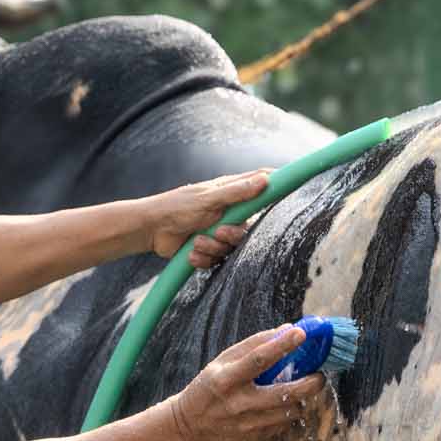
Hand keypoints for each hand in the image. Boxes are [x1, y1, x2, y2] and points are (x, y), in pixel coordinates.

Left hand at [146, 169, 271, 267]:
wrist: (151, 230)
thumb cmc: (176, 207)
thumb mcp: (208, 199)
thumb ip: (237, 192)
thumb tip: (265, 179)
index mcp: (229, 193)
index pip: (259, 184)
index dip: (275, 184)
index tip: (289, 187)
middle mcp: (227, 212)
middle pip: (247, 229)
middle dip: (232, 235)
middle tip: (218, 232)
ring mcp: (217, 231)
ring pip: (231, 247)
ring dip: (213, 248)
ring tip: (195, 242)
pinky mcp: (208, 249)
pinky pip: (217, 260)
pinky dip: (203, 258)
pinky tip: (191, 253)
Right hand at [168, 324, 328, 440]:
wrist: (190, 425)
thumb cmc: (210, 386)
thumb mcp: (223, 361)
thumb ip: (254, 345)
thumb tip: (287, 330)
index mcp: (227, 379)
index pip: (258, 359)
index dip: (282, 345)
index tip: (301, 333)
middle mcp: (238, 403)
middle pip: (285, 394)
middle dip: (310, 384)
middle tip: (319, 376)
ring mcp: (247, 425)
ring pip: (290, 412)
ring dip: (300, 400)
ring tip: (296, 391)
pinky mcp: (254, 440)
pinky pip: (283, 426)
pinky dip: (287, 414)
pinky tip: (279, 408)